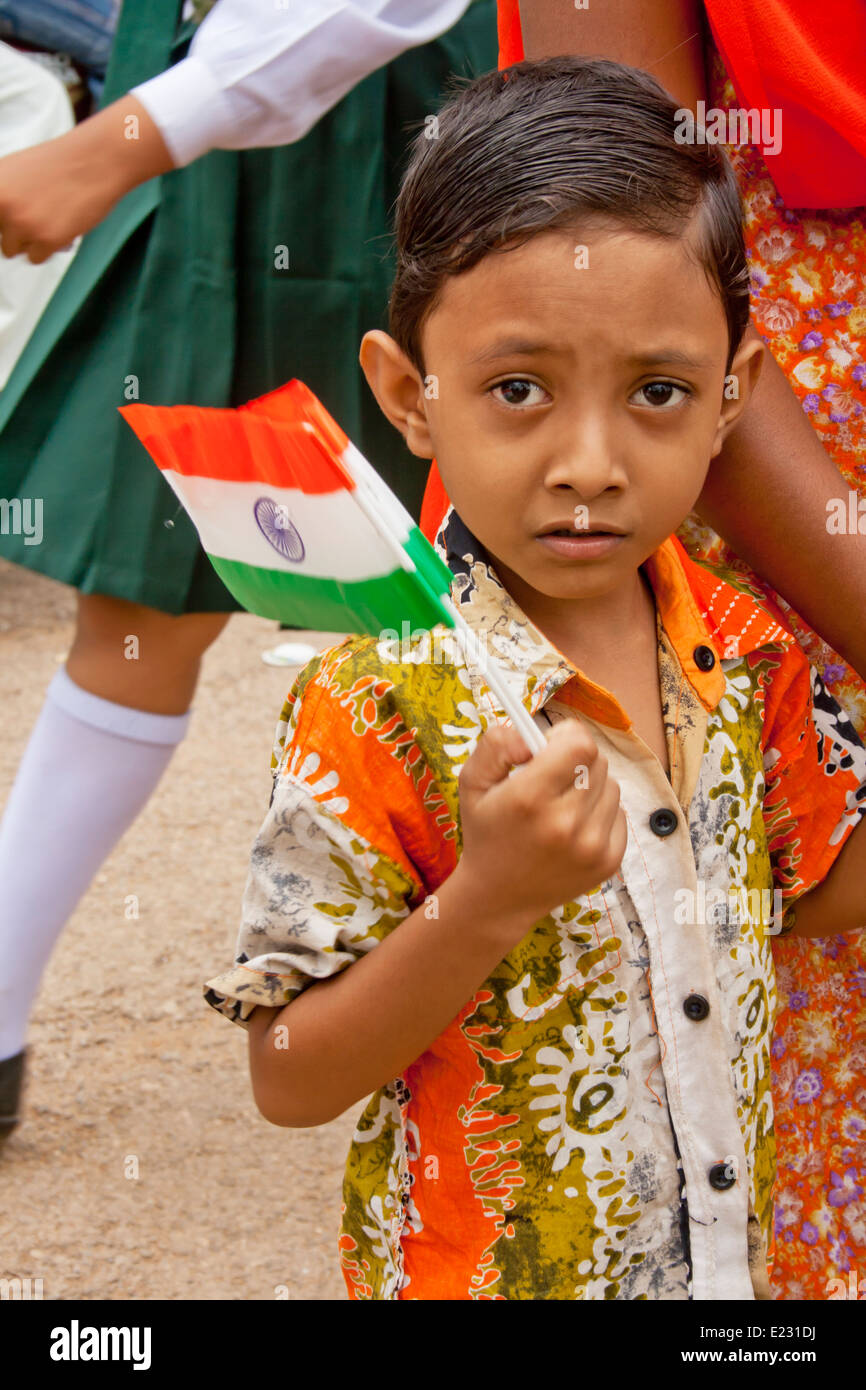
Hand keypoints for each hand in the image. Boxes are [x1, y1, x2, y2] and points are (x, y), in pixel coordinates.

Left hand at [0, 96, 174, 263]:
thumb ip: (2, 195)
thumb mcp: (13, 171)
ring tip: (49, 219)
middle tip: (37, 213)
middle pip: (0, 237)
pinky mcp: (45, 239)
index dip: (4, 220)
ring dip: (31, 240)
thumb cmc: (59, 165)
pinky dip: (49, 248)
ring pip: (14, 250)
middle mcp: (2, 204)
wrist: (94, 161)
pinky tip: (60, 225)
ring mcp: (23, 223)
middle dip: (16, 231)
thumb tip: (0, 220)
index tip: (16, 216)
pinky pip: (36, 258)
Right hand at [453, 719, 627, 940]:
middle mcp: (565, 824)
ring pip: (611, 785)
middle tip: (551, 779)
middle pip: (598, 760)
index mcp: (530, 799)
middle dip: (576, 761)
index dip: (566, 737)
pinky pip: (619, 813)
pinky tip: (573, 828)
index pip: (580, 744)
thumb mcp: (472, 782)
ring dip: (589, 787)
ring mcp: (592, 846)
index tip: (550, 748)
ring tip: (561, 806)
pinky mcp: (609, 862)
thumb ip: (496, 744)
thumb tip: (529, 735)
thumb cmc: (486, 833)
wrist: (499, 898)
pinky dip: (599, 813)